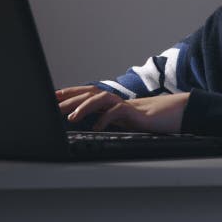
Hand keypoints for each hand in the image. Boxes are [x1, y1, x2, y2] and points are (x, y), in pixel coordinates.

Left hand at [55, 85, 190, 132]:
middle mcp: (114, 99)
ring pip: (99, 99)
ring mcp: (123, 103)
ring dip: (84, 107)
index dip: (68, 93)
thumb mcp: (119, 120)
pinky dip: (105, 120)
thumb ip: (105, 118)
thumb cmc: (143, 119)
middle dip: (69, 99)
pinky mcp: (132, 111)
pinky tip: (96, 128)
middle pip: (87, 94)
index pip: (85, 93)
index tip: (52, 96)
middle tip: (53, 105)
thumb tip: (86, 123)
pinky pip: (116, 113)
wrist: (169, 116)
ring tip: (71, 117)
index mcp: (109, 100)